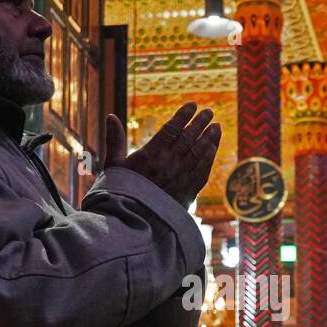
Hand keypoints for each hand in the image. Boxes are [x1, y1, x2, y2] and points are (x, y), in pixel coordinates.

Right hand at [102, 103, 221, 206]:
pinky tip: (213, 149)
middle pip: (190, 138)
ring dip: (210, 138)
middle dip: (200, 123)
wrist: (133, 221)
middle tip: (209, 112)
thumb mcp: (113, 165)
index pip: (172, 129)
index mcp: (151, 154)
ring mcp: (181, 178)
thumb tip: (110, 116)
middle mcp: (169, 164)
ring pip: (200, 153)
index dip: (183, 115)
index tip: (192, 105)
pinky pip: (203, 171)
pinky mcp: (188, 192)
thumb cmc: (120, 192)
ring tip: (216, 127)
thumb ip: (114, 139)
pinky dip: (209, 158)